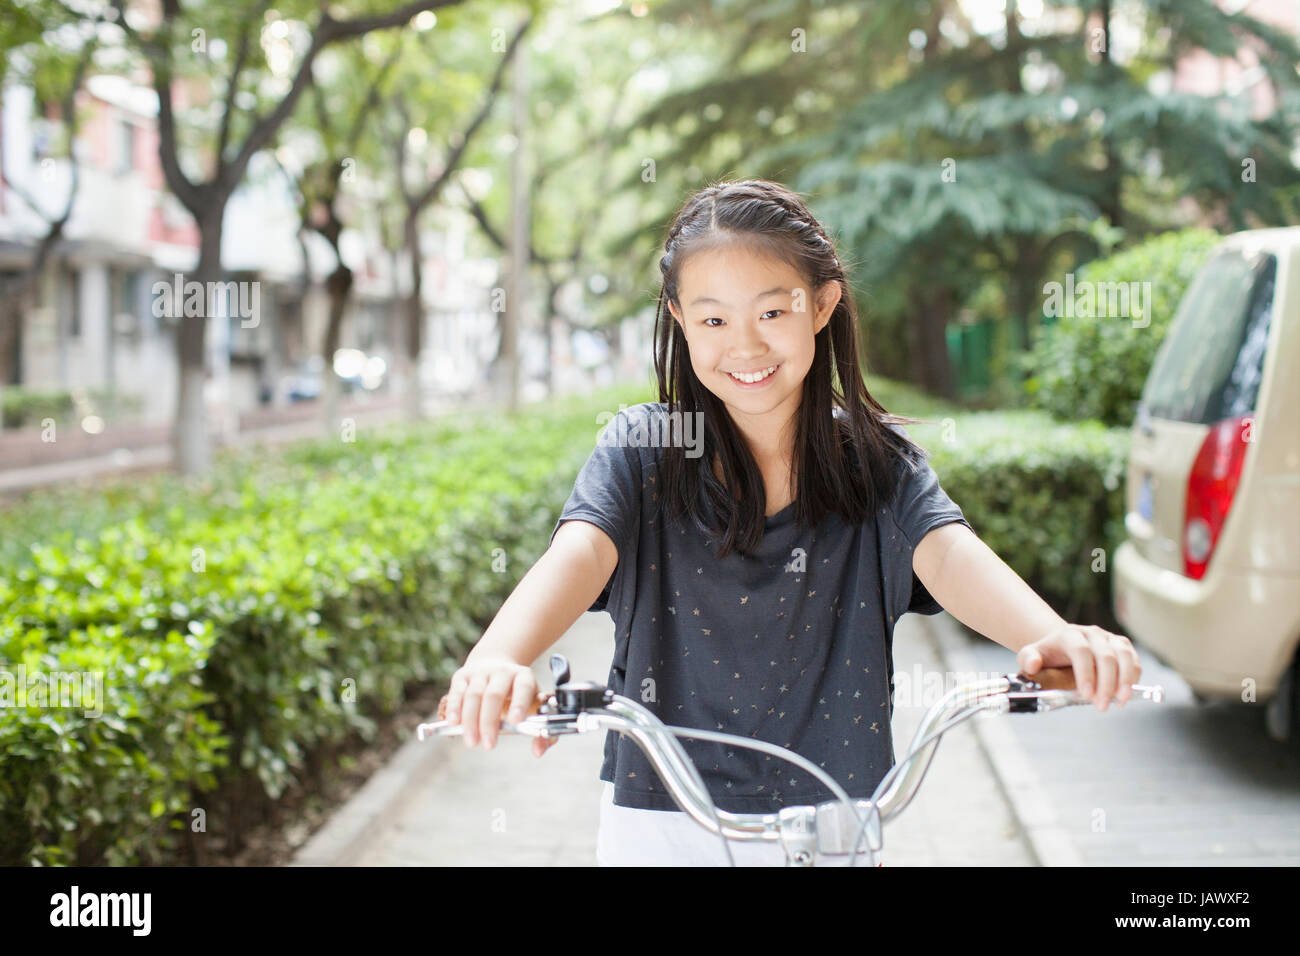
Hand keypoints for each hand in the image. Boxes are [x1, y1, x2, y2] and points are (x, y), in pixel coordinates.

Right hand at [443, 657, 558, 756]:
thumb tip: (538, 752)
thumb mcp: (533, 707)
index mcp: (523, 677)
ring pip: (473, 695)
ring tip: (471, 742)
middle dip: (489, 722)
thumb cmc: (517, 695)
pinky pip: (457, 692)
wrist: (495, 666)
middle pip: (494, 695)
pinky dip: (454, 708)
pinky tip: (453, 723)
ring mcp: (480, 672)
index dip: (520, 703)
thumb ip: (542, 732)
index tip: (516, 720)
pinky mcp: (462, 676)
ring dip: (470, 720)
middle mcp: (502, 671)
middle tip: (488, 745)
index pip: (523, 687)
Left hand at [1016, 624, 1141, 710]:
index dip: (1085, 673)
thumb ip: (1028, 660)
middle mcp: (1091, 633)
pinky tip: (1126, 694)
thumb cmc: (1048, 655)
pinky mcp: (1122, 645)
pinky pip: (1133, 659)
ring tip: (1119, 701)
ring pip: (1123, 656)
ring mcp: (1108, 638)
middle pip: (1105, 655)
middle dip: (1106, 683)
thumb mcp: (1031, 656)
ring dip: (1125, 680)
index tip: (1086, 694)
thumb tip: (1033, 665)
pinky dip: (1133, 677)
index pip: (1081, 651)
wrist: (1062, 646)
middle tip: (1101, 706)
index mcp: (1069, 635)